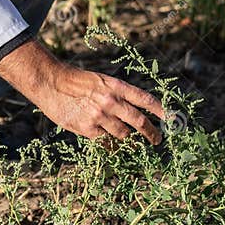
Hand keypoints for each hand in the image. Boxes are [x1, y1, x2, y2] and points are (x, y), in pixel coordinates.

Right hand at [0, 39, 164, 144]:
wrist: (52, 83)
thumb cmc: (77, 81)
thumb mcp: (101, 81)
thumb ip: (117, 96)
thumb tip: (134, 113)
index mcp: (116, 85)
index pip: (144, 98)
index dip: (160, 109)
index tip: (172, 119)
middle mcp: (111, 101)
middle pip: (139, 121)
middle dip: (152, 133)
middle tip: (157, 140)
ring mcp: (100, 116)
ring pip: (124, 135)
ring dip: (128, 139)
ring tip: (128, 139)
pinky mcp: (88, 129)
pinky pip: (106, 142)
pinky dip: (110, 142)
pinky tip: (108, 139)